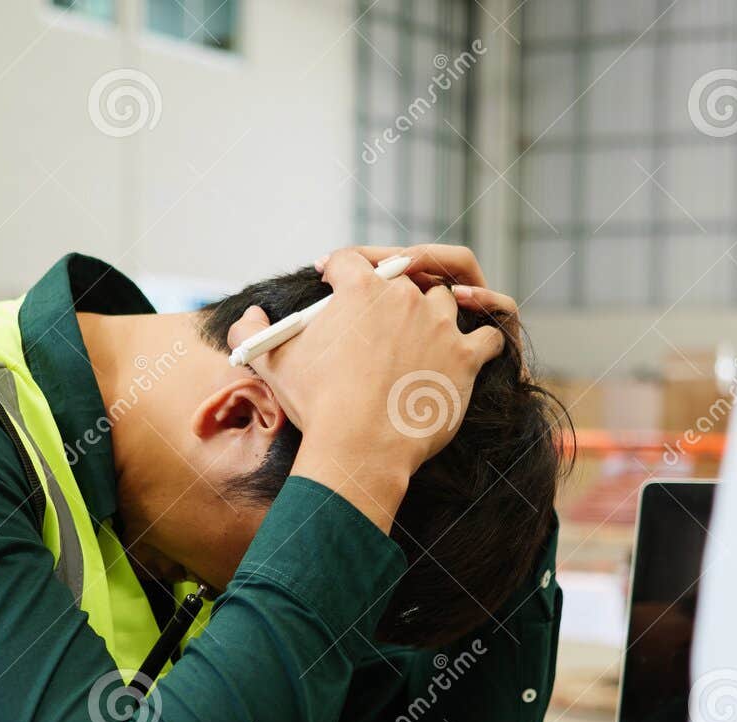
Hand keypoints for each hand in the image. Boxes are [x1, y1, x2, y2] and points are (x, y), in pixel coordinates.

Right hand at [226, 250, 504, 531]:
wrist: (359, 447)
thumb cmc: (315, 404)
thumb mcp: (270, 362)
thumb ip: (251, 330)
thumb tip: (249, 317)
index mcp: (359, 288)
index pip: (350, 260)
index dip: (339, 271)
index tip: (333, 285)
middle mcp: (404, 296)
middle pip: (404, 279)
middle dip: (392, 296)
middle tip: (381, 323)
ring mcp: (440, 325)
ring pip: (448, 301)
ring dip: (437, 315)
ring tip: (425, 339)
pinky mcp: (466, 357)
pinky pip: (488, 336)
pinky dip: (481, 342)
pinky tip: (470, 355)